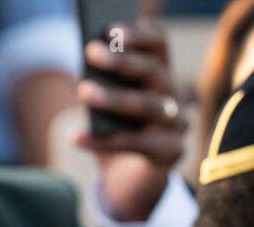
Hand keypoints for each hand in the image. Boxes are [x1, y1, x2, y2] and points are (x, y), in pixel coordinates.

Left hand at [76, 22, 185, 221]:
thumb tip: (89, 68)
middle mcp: (175, 94)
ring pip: (149, 106)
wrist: (135, 170)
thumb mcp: (113, 96)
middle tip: (90, 52)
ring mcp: (177, 124)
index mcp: (161, 71)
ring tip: (83, 91)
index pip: (158, 43)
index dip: (137, 34)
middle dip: (122, 61)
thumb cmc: (118, 122)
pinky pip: (136, 144)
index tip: (109, 29)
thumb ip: (107, 80)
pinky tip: (76, 138)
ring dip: (115, 97)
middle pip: (154, 72)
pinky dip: (102, 142)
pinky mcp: (172, 152)